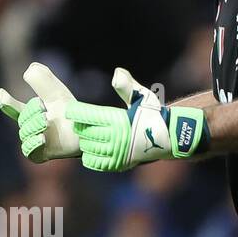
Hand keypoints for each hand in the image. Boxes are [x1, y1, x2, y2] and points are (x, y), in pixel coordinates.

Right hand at [0, 63, 81, 161]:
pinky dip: (33, 144)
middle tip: (44, 110)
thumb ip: (43, 79)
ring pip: (24, 135)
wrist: (88, 129)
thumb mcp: (57, 93)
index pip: (14, 108)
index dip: (6, 102)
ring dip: (33, 127)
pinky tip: (42, 138)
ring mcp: (37, 142)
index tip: (2, 93)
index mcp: (33, 113)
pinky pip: (30, 152)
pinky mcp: (43, 155)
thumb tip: (29, 68)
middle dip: (30, 113)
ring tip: (46, 122)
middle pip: (22, 120)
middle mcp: (33, 128)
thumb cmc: (72, 111)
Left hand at [67, 68, 206, 171]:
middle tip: (79, 122)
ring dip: (84, 141)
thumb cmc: (152, 114)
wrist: (167, 137)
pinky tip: (91, 149)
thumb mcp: (141, 96)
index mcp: (118, 119)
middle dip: (79, 127)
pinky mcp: (118, 164)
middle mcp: (116, 136)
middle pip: (84, 132)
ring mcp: (116, 152)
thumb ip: (127, 85)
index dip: (75, 112)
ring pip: (88, 147)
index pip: (87, 115)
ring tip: (86, 135)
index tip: (69, 110)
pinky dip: (89, 157)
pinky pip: (95, 163)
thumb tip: (117, 72)